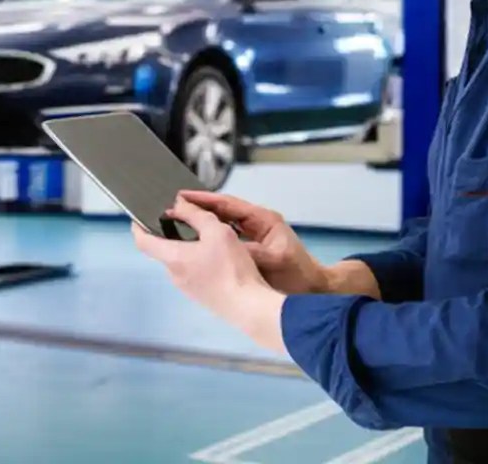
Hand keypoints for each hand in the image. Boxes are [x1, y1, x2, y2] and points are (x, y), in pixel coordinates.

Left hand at [133, 196, 286, 351]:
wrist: (249, 307)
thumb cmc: (232, 270)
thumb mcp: (216, 231)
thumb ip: (195, 215)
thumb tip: (178, 205)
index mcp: (173, 258)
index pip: (143, 242)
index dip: (138, 227)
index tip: (138, 218)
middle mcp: (175, 276)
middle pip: (163, 251)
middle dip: (171, 234)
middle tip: (186, 220)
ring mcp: (188, 289)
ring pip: (181, 262)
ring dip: (188, 248)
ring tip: (210, 238)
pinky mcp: (201, 296)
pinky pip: (194, 273)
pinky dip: (200, 262)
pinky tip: (220, 258)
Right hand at [176, 190, 329, 295]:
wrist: (313, 291)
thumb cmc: (298, 276)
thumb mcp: (271, 261)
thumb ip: (247, 251)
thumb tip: (221, 245)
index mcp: (263, 220)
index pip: (228, 204)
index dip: (205, 199)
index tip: (183, 196)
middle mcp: (257, 223)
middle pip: (223, 211)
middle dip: (200, 208)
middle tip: (174, 206)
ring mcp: (255, 235)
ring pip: (224, 224)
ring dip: (204, 222)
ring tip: (179, 221)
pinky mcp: (252, 248)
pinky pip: (228, 239)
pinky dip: (213, 238)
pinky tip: (197, 241)